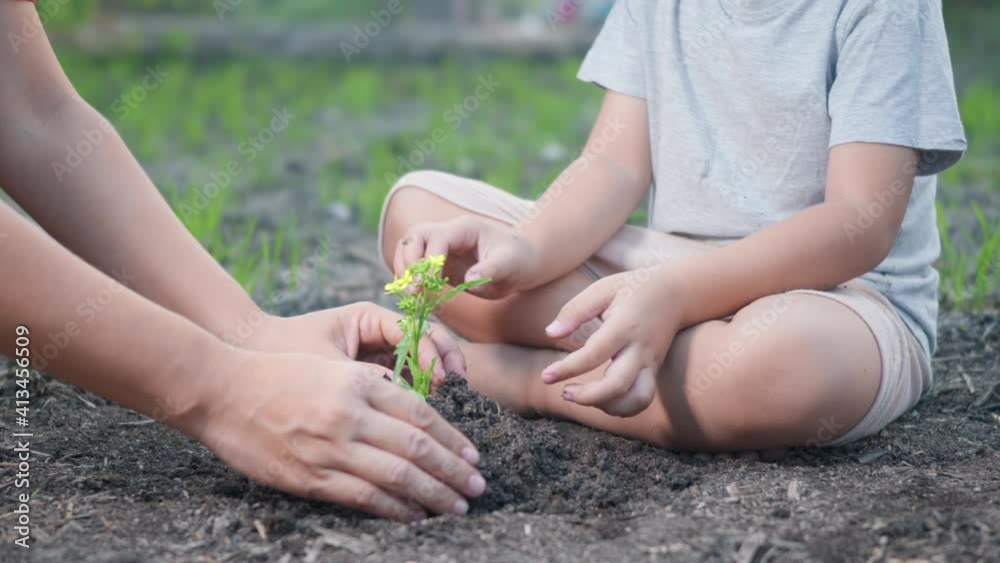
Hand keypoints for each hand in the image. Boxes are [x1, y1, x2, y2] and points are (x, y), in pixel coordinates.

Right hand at [193, 351, 485, 520]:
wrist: (220, 390)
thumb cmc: (278, 374)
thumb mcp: (333, 367)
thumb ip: (373, 391)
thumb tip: (417, 422)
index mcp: (359, 382)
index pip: (421, 414)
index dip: (451, 439)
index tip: (472, 455)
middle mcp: (350, 414)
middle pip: (418, 448)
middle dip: (454, 471)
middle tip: (478, 486)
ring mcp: (330, 448)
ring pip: (398, 477)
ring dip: (435, 495)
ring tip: (457, 506)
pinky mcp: (310, 477)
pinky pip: (364, 498)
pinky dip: (396, 510)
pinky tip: (416, 517)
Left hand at [241, 302, 465, 384]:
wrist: (250, 355)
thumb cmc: (286, 353)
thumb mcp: (329, 368)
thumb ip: (369, 382)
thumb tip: (410, 404)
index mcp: (369, 317)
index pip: (415, 328)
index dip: (434, 352)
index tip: (443, 378)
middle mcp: (377, 331)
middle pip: (424, 340)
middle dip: (444, 361)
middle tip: (457, 384)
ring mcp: (376, 350)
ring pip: (418, 360)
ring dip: (433, 377)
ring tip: (445, 400)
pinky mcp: (372, 371)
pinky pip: (403, 378)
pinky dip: (416, 391)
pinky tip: (423, 410)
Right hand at [394, 216, 539, 299]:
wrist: (522, 264)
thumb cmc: (519, 261)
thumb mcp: (511, 265)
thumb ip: (491, 270)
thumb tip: (470, 279)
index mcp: (464, 229)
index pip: (436, 238)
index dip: (429, 260)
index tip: (430, 285)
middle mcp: (448, 233)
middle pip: (413, 237)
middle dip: (409, 263)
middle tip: (414, 290)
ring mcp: (441, 247)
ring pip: (408, 249)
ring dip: (405, 272)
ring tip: (413, 296)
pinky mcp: (439, 263)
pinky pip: (415, 266)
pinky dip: (410, 280)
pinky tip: (417, 297)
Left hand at [540, 270, 681, 416]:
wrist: (677, 293)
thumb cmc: (633, 288)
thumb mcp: (602, 289)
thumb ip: (575, 310)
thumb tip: (551, 333)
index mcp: (624, 326)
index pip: (594, 354)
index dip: (567, 369)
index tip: (546, 376)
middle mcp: (640, 349)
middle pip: (618, 385)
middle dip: (588, 397)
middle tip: (565, 393)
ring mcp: (651, 363)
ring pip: (637, 399)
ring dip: (608, 406)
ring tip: (584, 397)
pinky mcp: (654, 372)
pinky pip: (642, 399)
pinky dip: (622, 407)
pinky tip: (601, 399)